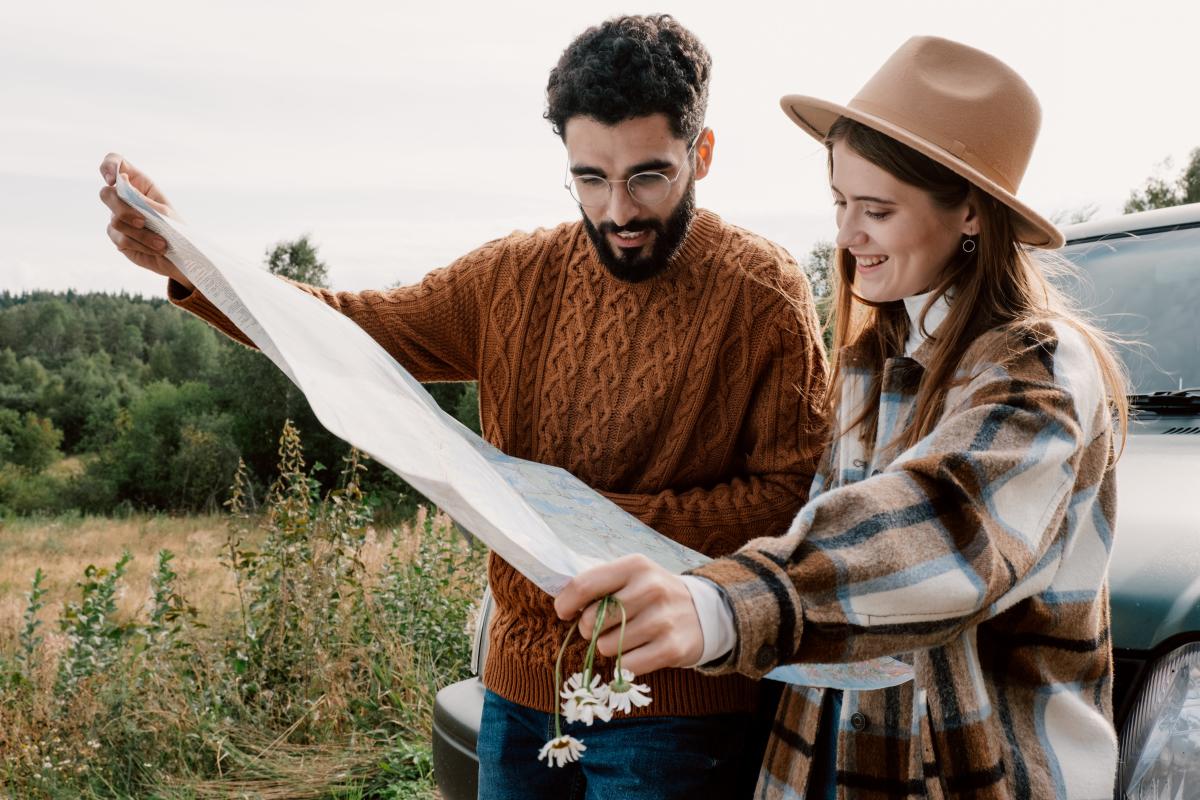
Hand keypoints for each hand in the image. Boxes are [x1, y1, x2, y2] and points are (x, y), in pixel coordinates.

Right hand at [98, 153, 191, 289]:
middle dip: (123, 209)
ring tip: (161, 243)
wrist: (181, 254)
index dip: (108, 166)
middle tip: (143, 222)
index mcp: (137, 183)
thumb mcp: (163, 211)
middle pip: (106, 193)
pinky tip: (155, 248)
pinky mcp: (117, 236)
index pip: (114, 162)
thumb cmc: (175, 227)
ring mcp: (118, 216)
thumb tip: (120, 180)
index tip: (112, 181)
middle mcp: (124, 197)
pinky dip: (140, 244)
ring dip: (141, 233)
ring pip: (115, 220)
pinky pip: (120, 238)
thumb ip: (142, 199)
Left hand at [554, 554, 703, 674]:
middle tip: (601, 626)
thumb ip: (599, 583)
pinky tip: (639, 650)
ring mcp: (663, 619)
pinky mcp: (673, 648)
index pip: (583, 585)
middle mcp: (651, 588)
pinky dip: (626, 662)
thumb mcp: (632, 575)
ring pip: (606, 646)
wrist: (704, 612)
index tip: (565, 612)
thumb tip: (562, 600)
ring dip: (608, 646)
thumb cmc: (653, 594)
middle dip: (588, 628)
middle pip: (592, 620)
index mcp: (635, 565)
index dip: (566, 603)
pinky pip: (627, 665)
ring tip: (625, 637)